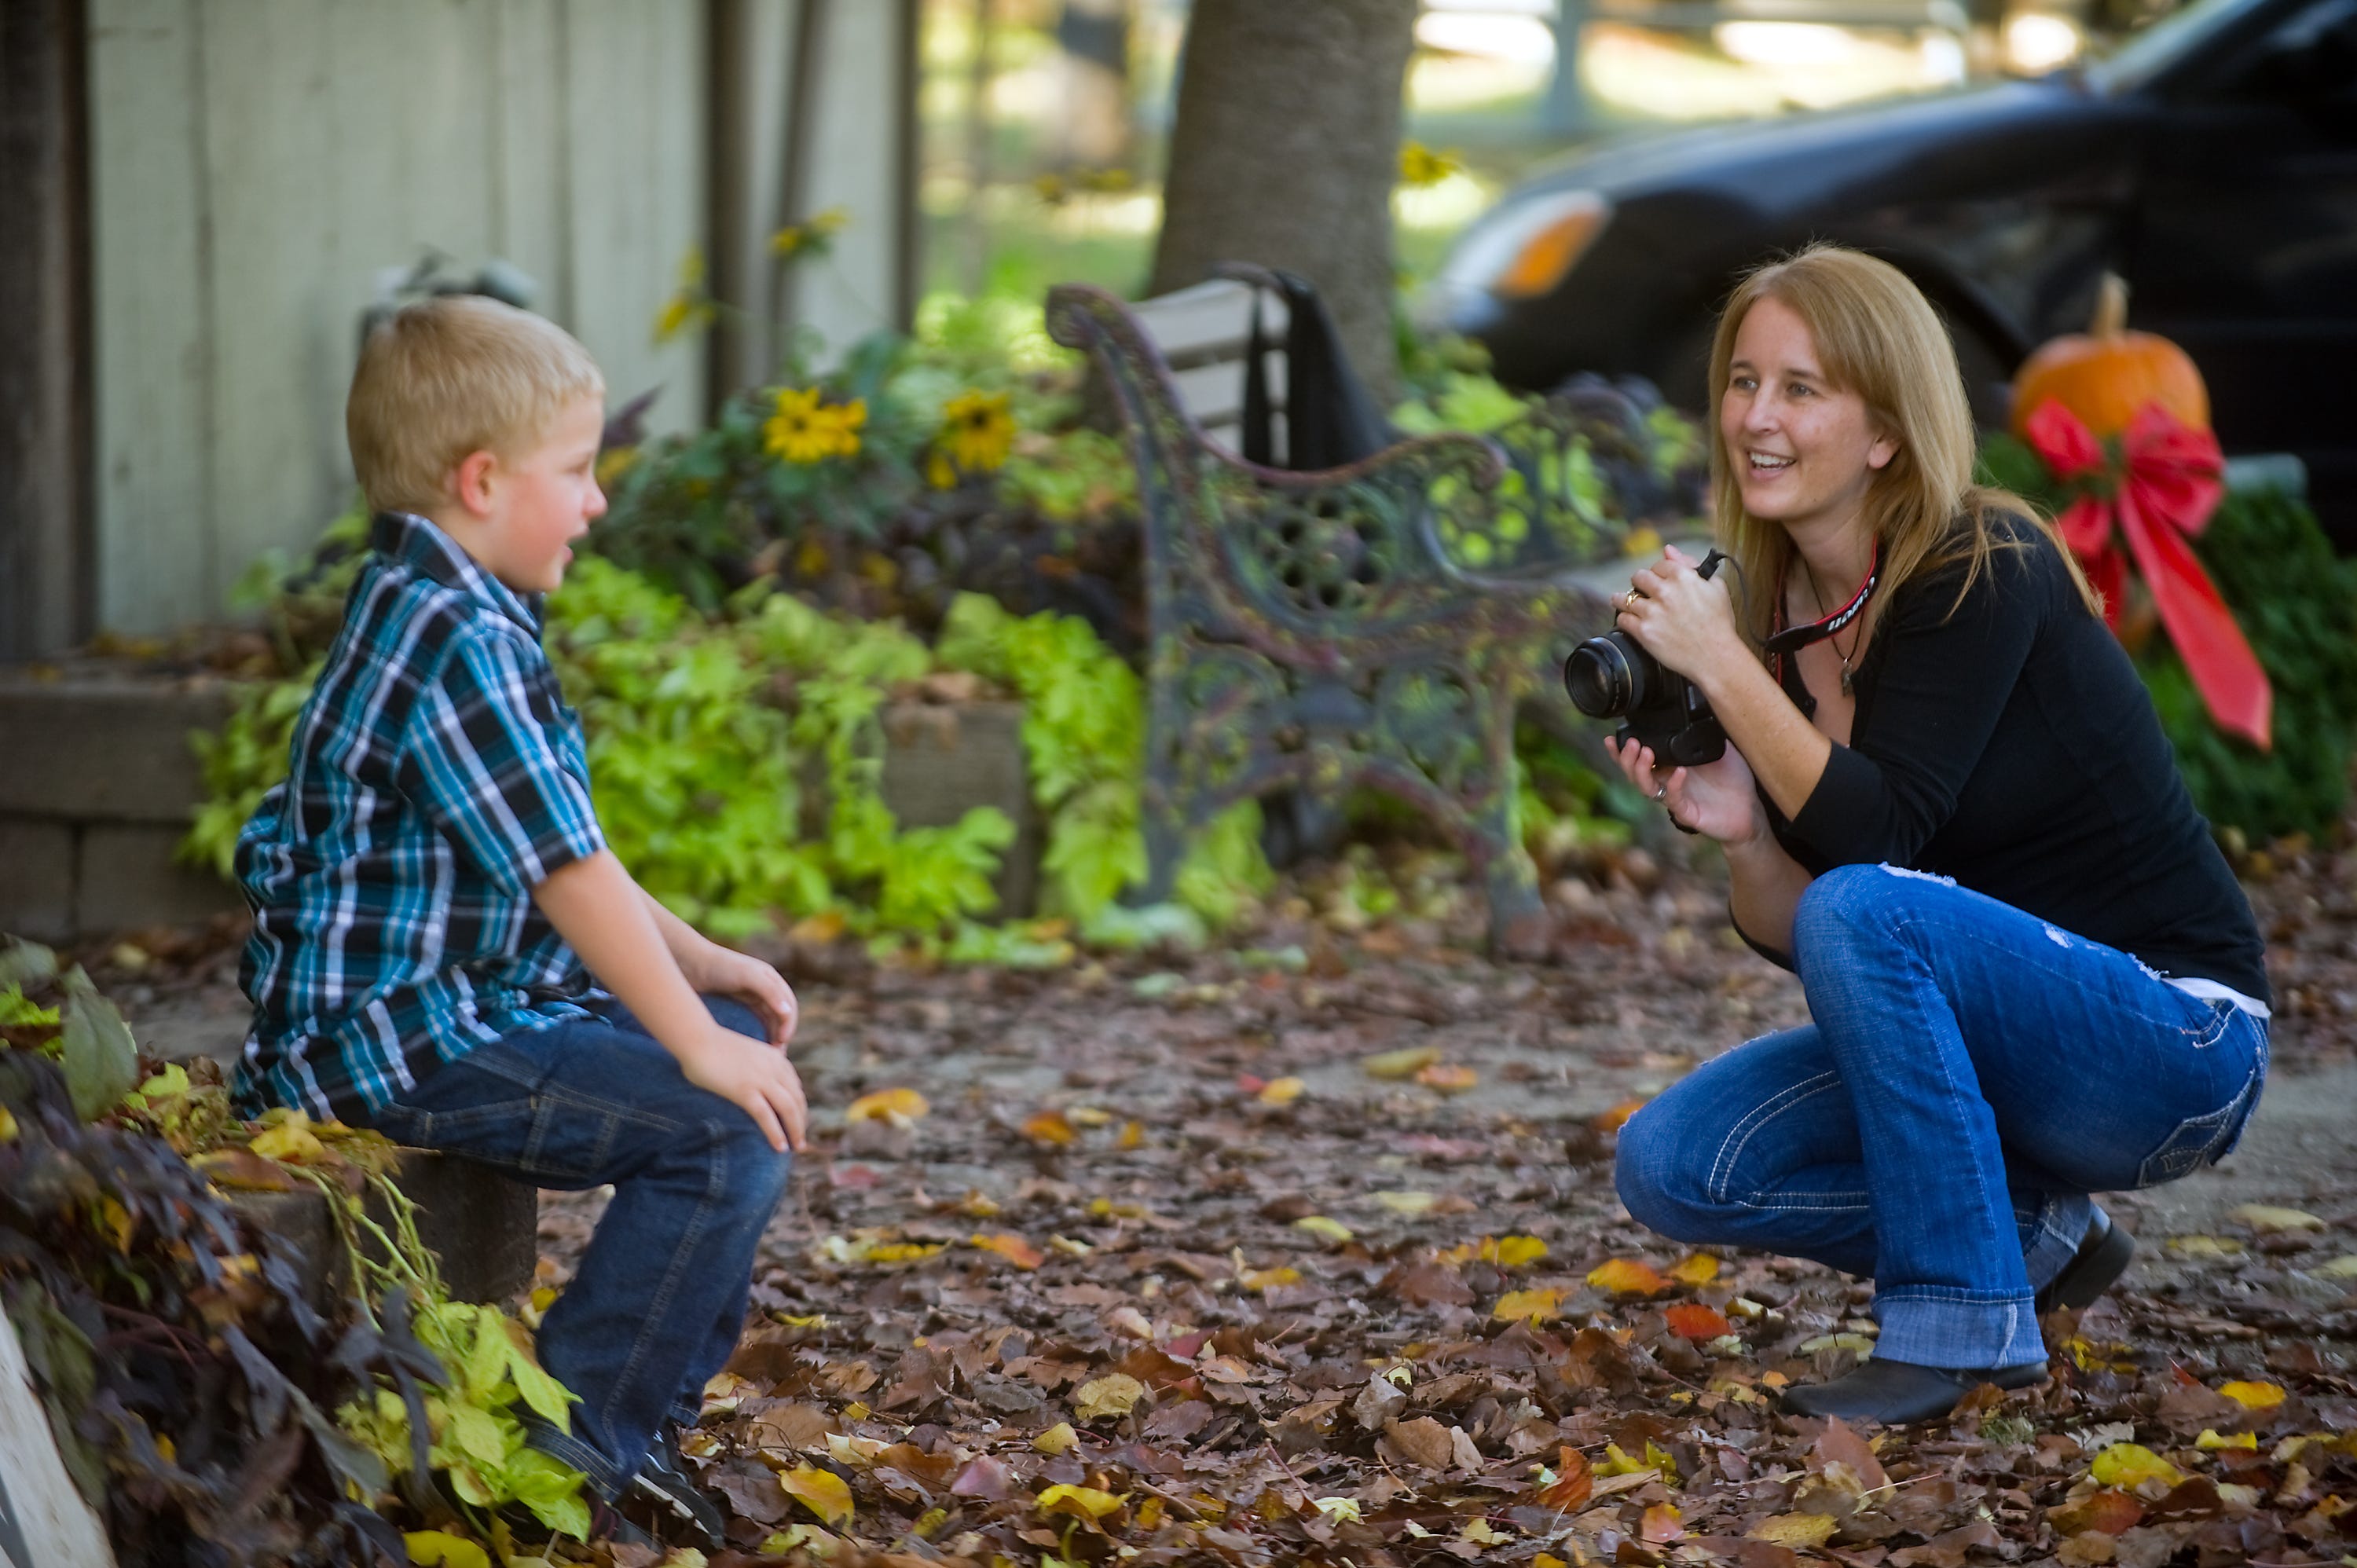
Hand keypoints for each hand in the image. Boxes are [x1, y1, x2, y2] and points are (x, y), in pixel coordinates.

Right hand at [677, 1024, 808, 1152]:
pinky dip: (776, 1133)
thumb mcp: (745, 1053)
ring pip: (788, 1109)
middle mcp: (774, 1067)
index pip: (795, 1087)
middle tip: (800, 1141)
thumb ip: (755, 1066)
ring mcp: (760, 1078)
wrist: (696, 1038)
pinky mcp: (744, 1090)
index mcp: (775, 1057)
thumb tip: (754, 1084)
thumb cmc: (712, 1046)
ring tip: (796, 1148)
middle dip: (802, 1122)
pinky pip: (766, 1116)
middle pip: (797, 1099)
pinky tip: (780, 1147)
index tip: (797, 1122)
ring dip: (795, 1131)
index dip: (799, 1107)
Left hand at [685, 943, 798, 1046]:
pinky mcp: (735, 1006)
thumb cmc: (720, 966)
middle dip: (781, 1035)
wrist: (689, 962)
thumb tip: (787, 1013)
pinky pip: (751, 1024)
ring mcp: (749, 998)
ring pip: (766, 1023)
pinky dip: (754, 1036)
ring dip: (769, 1038)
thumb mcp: (748, 975)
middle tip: (776, 1056)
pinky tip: (749, 1049)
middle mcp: (763, 989)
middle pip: (779, 1017)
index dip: (788, 1024)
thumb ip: (770, 991)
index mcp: (771, 980)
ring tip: (764, 1056)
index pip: (789, 1006)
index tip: (781, 1042)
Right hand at [1608, 733, 1768, 847]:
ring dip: (1641, 771)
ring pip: (1646, 788)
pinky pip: (1673, 800)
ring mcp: (1675, 799)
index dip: (1620, 751)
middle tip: (1632, 742)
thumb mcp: (1719, 747)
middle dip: (1627, 758)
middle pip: (1634, 773)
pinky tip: (1678, 772)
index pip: (1638, 759)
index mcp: (1669, 766)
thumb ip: (1703, 732)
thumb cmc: (1734, 780)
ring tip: (1646, 753)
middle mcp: (1666, 782)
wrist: (1751, 808)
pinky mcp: (1687, 813)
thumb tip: (1696, 705)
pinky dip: (1673, 786)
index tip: (1611, 737)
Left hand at [1614, 543, 1745, 689]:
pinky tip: (1627, 619)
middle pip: (1639, 577)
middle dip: (1640, 583)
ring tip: (1621, 601)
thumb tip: (1669, 550)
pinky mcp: (1644, 632)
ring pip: (1624, 598)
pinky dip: (1623, 618)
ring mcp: (1652, 612)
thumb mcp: (1715, 587)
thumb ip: (1691, 565)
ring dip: (1622, 599)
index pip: (1659, 565)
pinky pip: (1622, 619)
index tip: (1658, 579)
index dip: (1658, 572)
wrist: (1716, 656)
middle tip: (1641, 590)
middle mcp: (1665, 591)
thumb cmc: (1719, 624)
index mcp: (1683, 577)